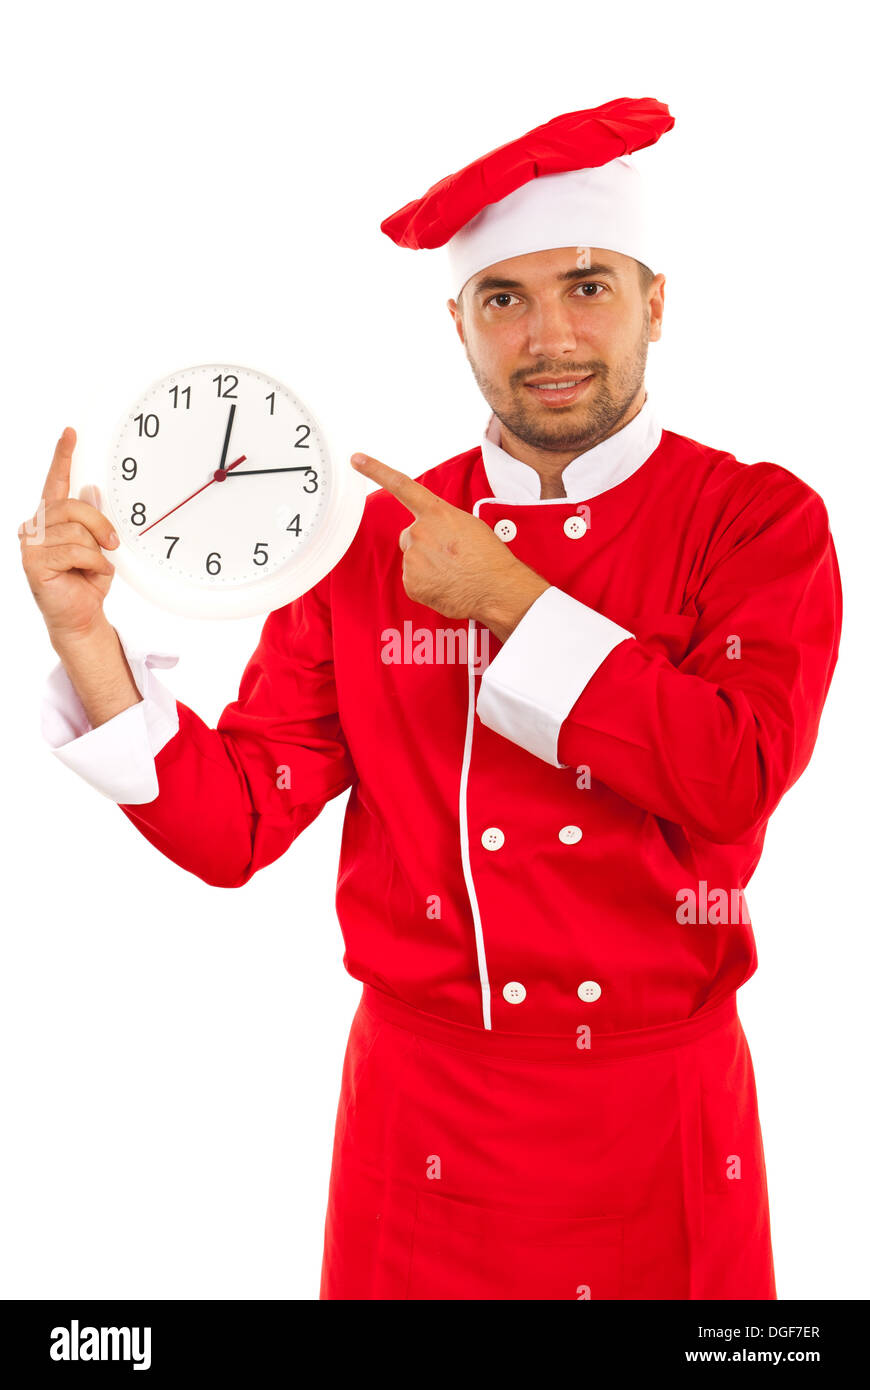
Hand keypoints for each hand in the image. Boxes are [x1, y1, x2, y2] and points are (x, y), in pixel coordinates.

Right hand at [19, 427, 119, 642]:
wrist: (80, 616)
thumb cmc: (86, 582)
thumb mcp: (97, 546)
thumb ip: (93, 519)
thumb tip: (91, 491)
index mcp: (51, 519)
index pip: (56, 482)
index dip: (63, 457)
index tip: (71, 434)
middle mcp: (36, 527)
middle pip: (73, 506)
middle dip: (99, 524)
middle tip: (112, 543)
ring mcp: (31, 544)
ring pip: (76, 530)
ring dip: (97, 550)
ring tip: (97, 566)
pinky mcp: (33, 562)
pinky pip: (73, 550)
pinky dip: (92, 562)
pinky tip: (91, 573)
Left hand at [350, 452, 549, 635]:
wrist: (496, 589)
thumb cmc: (489, 558)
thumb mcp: (469, 526)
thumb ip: (444, 522)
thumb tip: (436, 533)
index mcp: (436, 513)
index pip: (402, 485)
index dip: (376, 471)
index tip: (357, 459)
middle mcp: (419, 532)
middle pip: (411, 536)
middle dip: (425, 545)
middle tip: (450, 556)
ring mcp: (413, 558)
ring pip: (413, 560)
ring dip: (428, 566)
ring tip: (453, 573)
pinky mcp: (411, 582)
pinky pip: (414, 581)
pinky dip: (427, 585)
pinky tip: (446, 585)